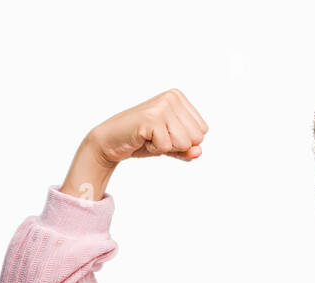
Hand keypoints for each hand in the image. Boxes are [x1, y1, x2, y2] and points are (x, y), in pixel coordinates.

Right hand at [87, 88, 209, 165]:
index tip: (165, 133)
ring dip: (166, 147)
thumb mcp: (171, 146)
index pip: (202, 131)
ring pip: (185, 143)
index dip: (185, 141)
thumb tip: (198, 152)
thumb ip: (188, 150)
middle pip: (197, 137)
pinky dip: (155, 149)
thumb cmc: (143, 141)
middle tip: (156, 136)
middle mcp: (172, 97)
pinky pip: (167, 147)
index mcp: (179, 98)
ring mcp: (162, 106)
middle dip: (177, 145)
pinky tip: (143, 139)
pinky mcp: (151, 118)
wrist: (112, 141)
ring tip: (150, 137)